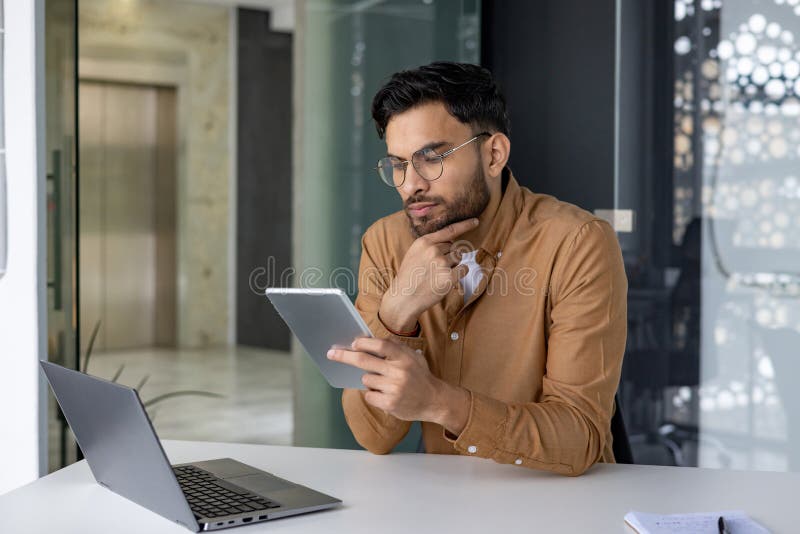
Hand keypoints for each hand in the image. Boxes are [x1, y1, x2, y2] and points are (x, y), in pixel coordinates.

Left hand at [328, 337, 469, 433]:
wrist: (435, 400)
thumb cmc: (420, 376)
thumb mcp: (413, 356)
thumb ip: (394, 348)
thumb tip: (368, 341)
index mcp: (404, 357)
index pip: (379, 345)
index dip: (363, 343)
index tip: (352, 343)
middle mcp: (399, 372)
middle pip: (364, 361)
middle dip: (345, 356)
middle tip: (331, 353)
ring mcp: (394, 388)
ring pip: (366, 379)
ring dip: (369, 380)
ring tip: (385, 383)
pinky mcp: (390, 404)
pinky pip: (369, 395)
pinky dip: (373, 394)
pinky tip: (385, 394)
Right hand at [379, 218, 479, 331]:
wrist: (404, 298)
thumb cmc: (409, 277)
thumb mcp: (413, 254)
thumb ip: (429, 245)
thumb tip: (449, 242)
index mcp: (423, 242)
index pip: (449, 230)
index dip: (464, 225)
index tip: (475, 221)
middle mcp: (433, 250)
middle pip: (453, 247)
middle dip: (449, 255)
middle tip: (435, 268)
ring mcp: (442, 263)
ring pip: (458, 258)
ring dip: (453, 265)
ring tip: (438, 274)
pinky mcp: (449, 277)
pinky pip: (464, 269)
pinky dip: (459, 274)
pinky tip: (446, 280)